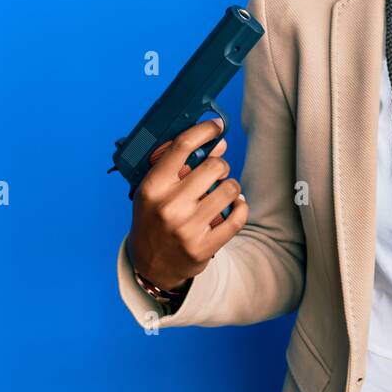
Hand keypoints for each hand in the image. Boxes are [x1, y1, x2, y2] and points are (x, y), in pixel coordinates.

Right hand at [126, 117, 248, 291]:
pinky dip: (241, 207)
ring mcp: (186, 228)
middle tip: (216, 173)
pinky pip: (238, 217)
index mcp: (152, 187)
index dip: (204, 130)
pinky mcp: (203, 247)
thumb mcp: (157, 190)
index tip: (216, 126)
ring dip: (232, 187)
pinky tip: (235, 206)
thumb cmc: (154, 218)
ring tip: (223, 192)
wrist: (151, 265)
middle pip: (214, 166)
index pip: (181, 146)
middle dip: (221, 166)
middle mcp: (168, 206)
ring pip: (230, 190)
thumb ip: (182, 165)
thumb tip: (220, 144)